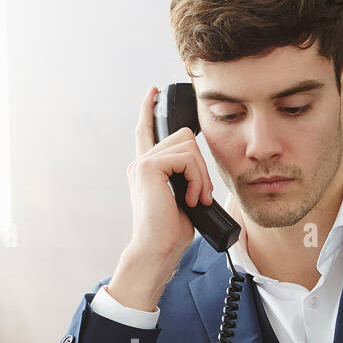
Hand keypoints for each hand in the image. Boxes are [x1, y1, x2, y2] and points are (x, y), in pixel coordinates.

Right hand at [106, 86, 216, 311]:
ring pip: (188, 146)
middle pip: (183, 137)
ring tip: (196, 198)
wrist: (158, 250)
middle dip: (201, 164)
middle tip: (202, 194)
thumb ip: (186, 175)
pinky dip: (196, 178)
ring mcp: (143, 163)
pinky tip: (191, 198)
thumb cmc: (171, 233)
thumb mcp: (184, 197)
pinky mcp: (148, 166)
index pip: (146, 131)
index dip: (148, 110)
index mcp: (147, 169)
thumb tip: (198, 162)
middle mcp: (141, 162)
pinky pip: (186, 157)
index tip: (154, 92)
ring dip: (201, 173)